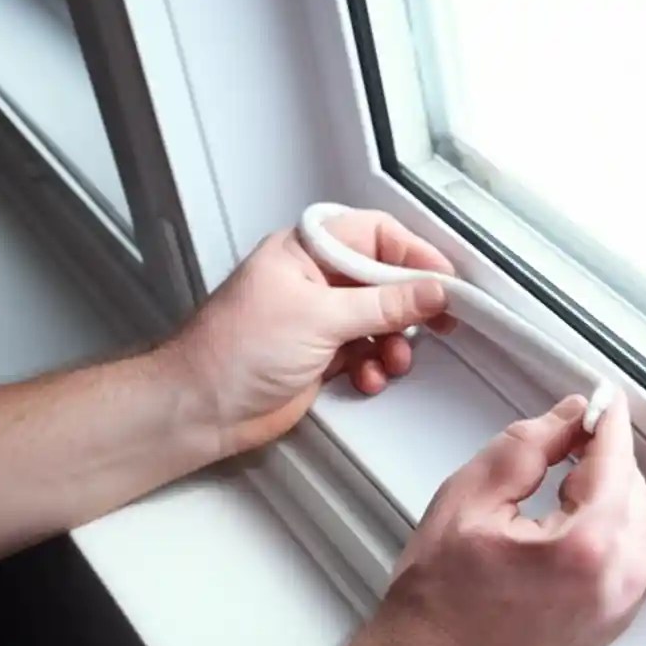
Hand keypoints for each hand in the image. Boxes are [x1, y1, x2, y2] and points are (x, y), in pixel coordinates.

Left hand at [162, 209, 455, 454]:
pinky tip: (366, 376)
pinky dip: (374, 365)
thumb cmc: (232, 352)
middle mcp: (314, 278)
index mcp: (305, 250)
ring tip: (390, 359)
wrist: (201, 409)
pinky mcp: (321, 353)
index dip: (414, 256)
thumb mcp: (320, 317)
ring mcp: (318, 317)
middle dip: (409, 305)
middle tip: (438, 319)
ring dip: (393, 343)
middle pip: (384, 279)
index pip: (376, 236)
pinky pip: (367, 351)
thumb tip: (430, 291)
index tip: (444, 280)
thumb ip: (383, 304)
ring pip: (380, 319)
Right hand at [287, 395, 645, 645]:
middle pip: (633, 486)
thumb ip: (526, 444)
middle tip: (568, 432)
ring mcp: (620, 605)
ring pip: (635, 517)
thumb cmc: (436, 610)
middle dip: (604, 453)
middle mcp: (616, 579)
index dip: (606, 415)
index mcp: (586, 546)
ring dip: (607, 486)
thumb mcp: (467, 501)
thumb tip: (567, 418)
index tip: (600, 395)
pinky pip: (629, 551)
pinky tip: (570, 515)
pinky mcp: (614, 620)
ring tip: (563, 474)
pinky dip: (608, 521)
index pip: (615, 456)